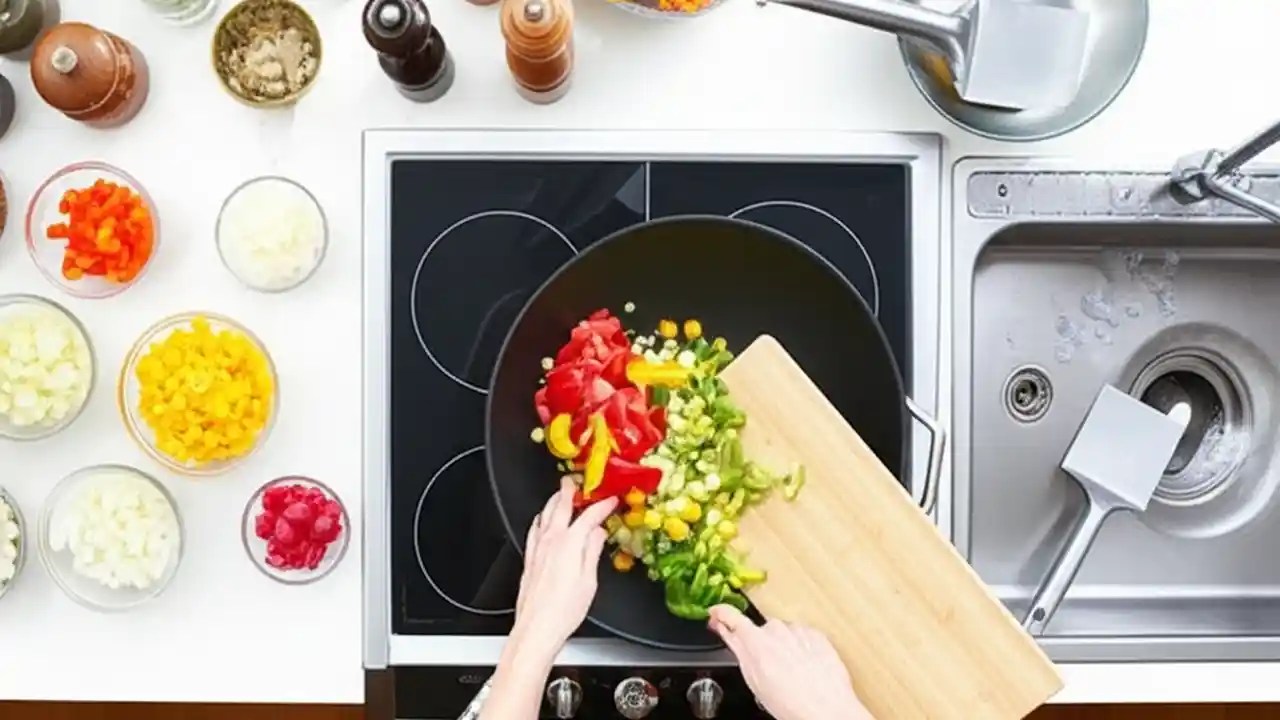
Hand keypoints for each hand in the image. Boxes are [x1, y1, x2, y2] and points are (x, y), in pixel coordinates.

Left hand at [511, 477, 618, 659]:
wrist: (537, 628)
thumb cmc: (564, 610)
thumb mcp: (589, 580)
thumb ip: (592, 551)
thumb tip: (598, 532)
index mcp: (569, 544)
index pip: (588, 516)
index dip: (602, 505)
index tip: (611, 500)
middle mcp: (550, 541)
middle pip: (560, 507)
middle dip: (570, 491)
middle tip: (576, 481)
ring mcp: (537, 548)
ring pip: (545, 515)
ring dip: (554, 502)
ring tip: (561, 495)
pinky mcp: (529, 558)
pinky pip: (534, 529)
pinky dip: (541, 519)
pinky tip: (542, 520)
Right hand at [708, 605, 872, 719]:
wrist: (827, 710)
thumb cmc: (791, 703)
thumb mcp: (754, 680)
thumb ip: (738, 649)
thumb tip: (727, 633)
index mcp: (755, 640)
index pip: (731, 616)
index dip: (720, 613)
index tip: (715, 613)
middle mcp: (776, 629)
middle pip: (760, 630)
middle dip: (760, 644)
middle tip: (767, 669)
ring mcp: (798, 630)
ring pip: (782, 634)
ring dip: (782, 648)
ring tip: (790, 674)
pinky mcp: (816, 635)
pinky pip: (801, 637)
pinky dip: (800, 649)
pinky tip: (804, 669)